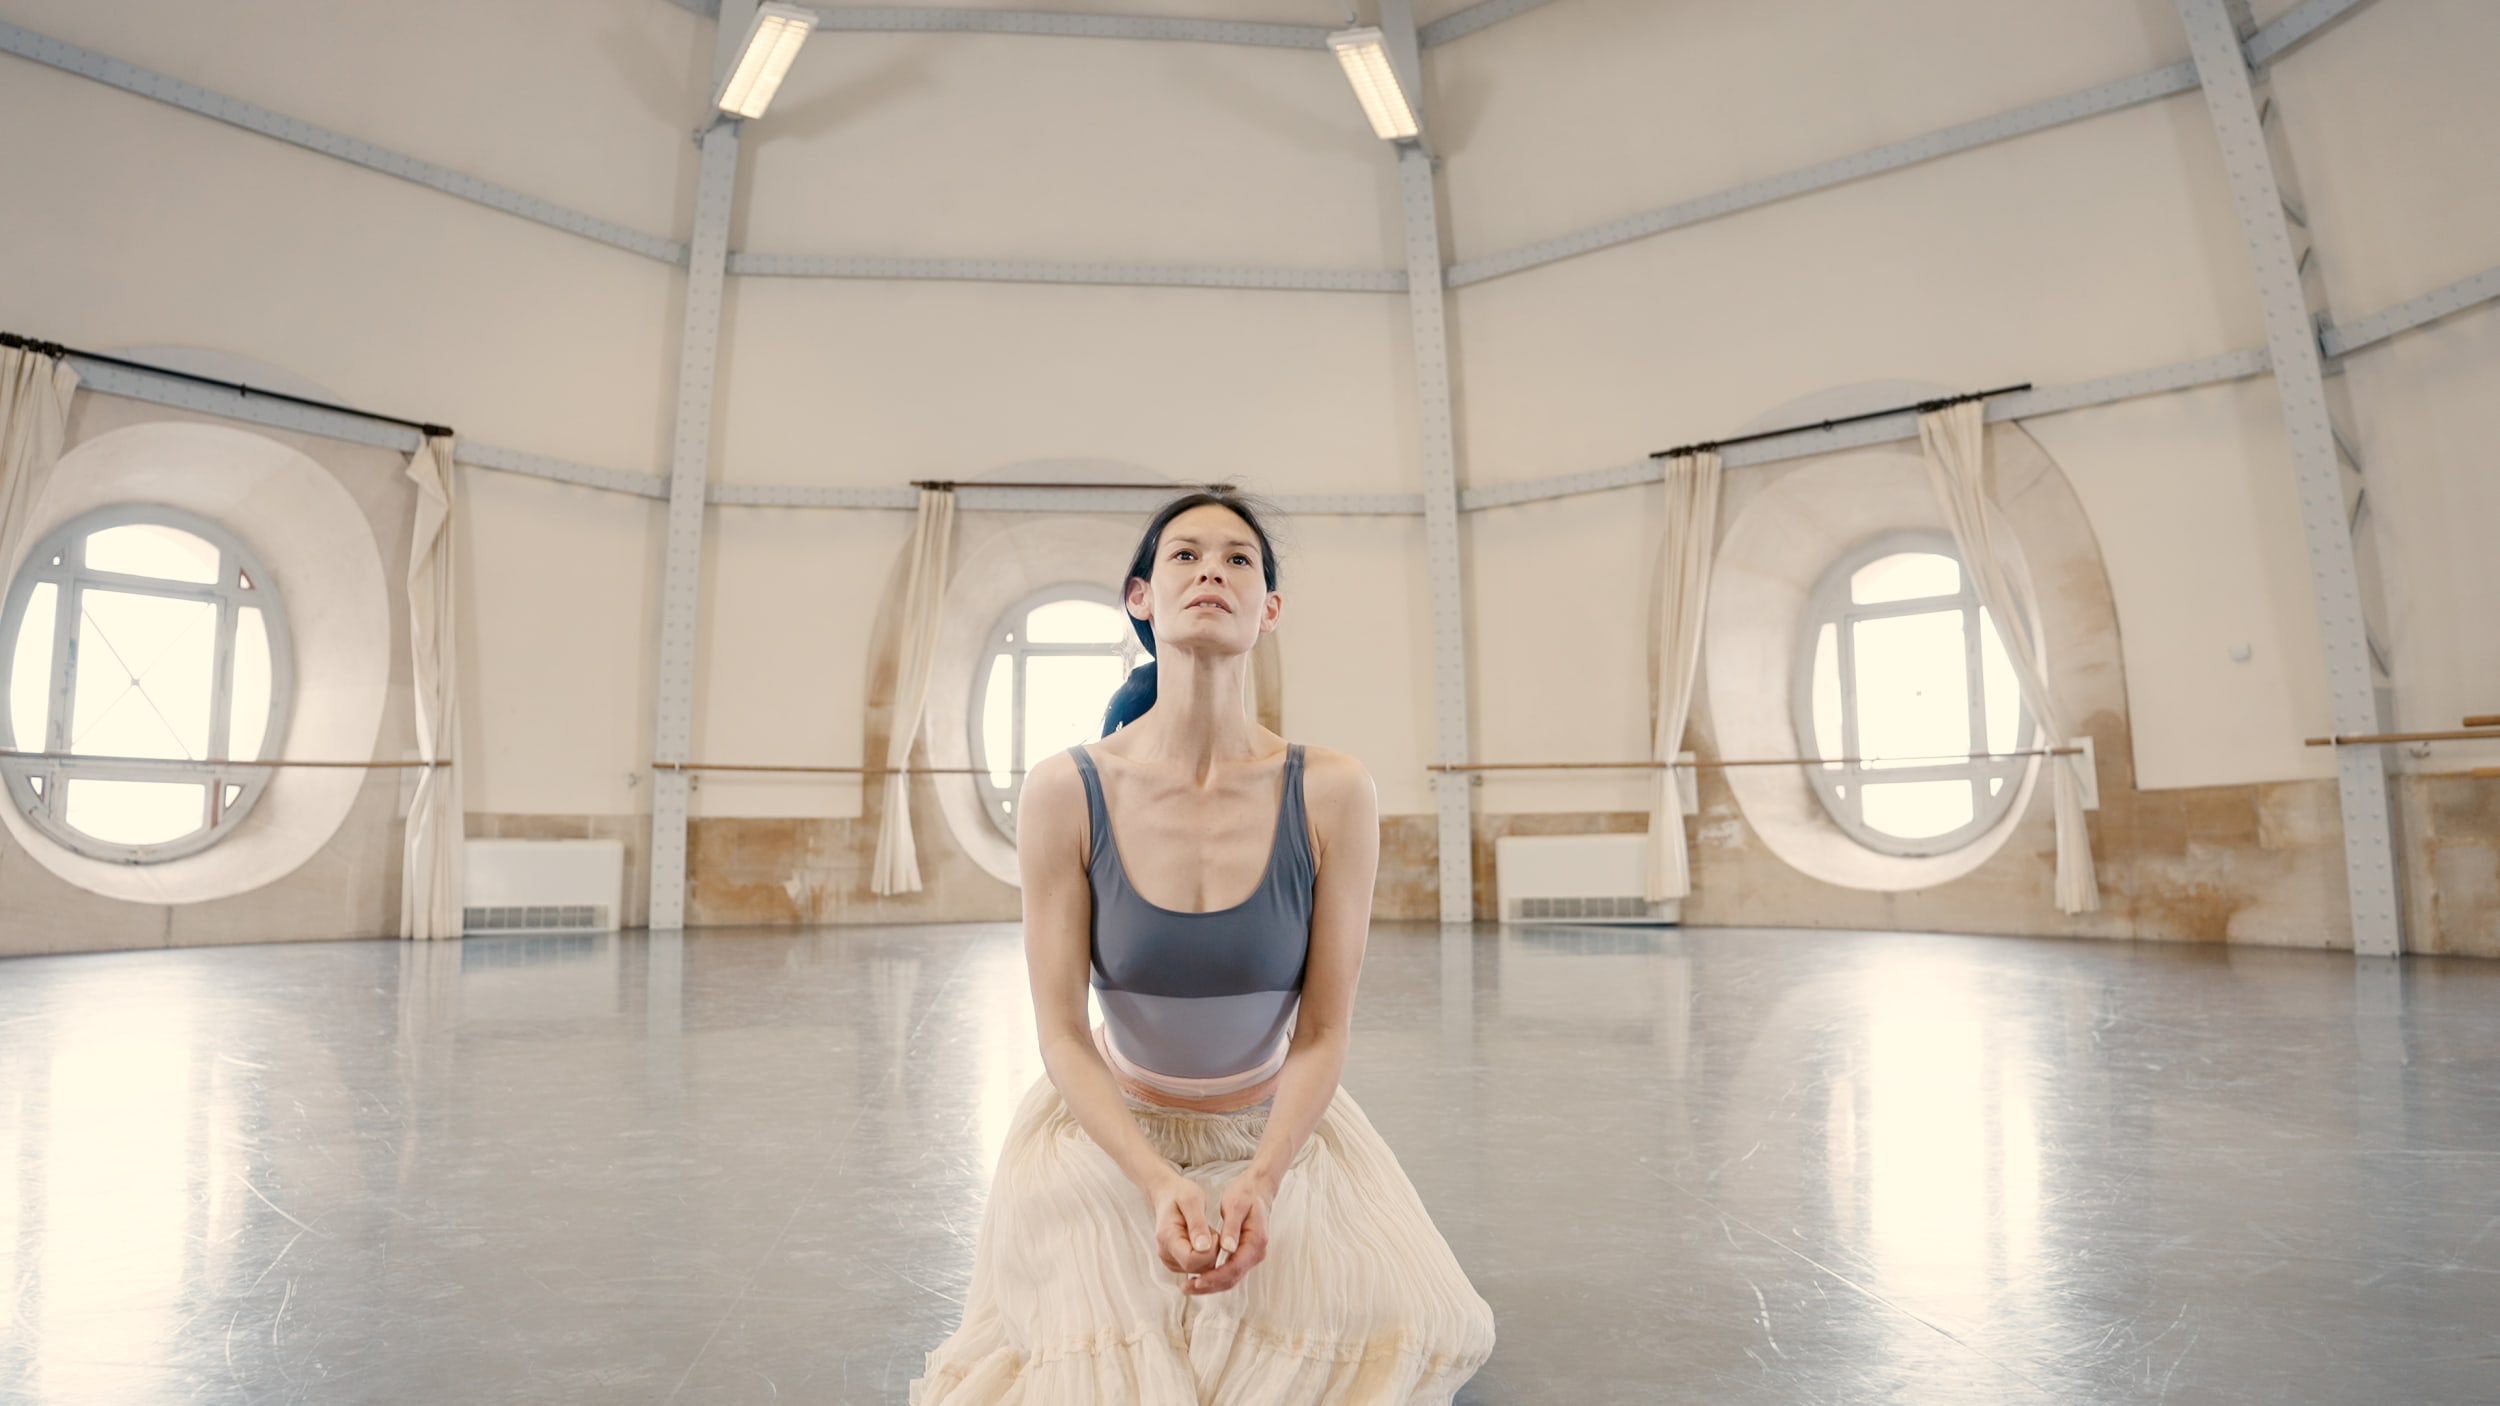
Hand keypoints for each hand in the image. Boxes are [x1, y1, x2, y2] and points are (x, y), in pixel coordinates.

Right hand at [1149, 1171, 1220, 1277]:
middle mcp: (1165, 1253)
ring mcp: (1169, 1259)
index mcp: (1167, 1238)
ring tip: (1204, 1232)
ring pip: (1199, 1269)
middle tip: (1209, 1230)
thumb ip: (1198, 1225)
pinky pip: (1197, 1267)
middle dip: (1211, 1251)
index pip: (1191, 1260)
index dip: (1209, 1251)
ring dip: (1209, 1253)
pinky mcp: (1176, 1262)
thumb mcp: (1192, 1201)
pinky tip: (1201, 1240)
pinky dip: (1205, 1255)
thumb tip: (1204, 1247)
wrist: (1167, 1194)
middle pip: (1196, 1267)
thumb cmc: (1180, 1194)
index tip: (1212, 1232)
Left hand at [1183, 1172, 1274, 1295]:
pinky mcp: (1244, 1255)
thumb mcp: (1235, 1205)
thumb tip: (1227, 1249)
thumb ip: (1231, 1228)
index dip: (1215, 1276)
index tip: (1197, 1281)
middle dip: (1210, 1285)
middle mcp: (1257, 1253)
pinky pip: (1230, 1271)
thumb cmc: (1245, 1194)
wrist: (1258, 1190)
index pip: (1235, 1267)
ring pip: (1231, 1278)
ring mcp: (1252, 1255)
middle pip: (1233, 1277)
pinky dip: (1215, 1277)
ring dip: (1211, 1285)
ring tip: (1189, 1287)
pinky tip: (1198, 1277)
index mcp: (1256, 1241)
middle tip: (1187, 1288)